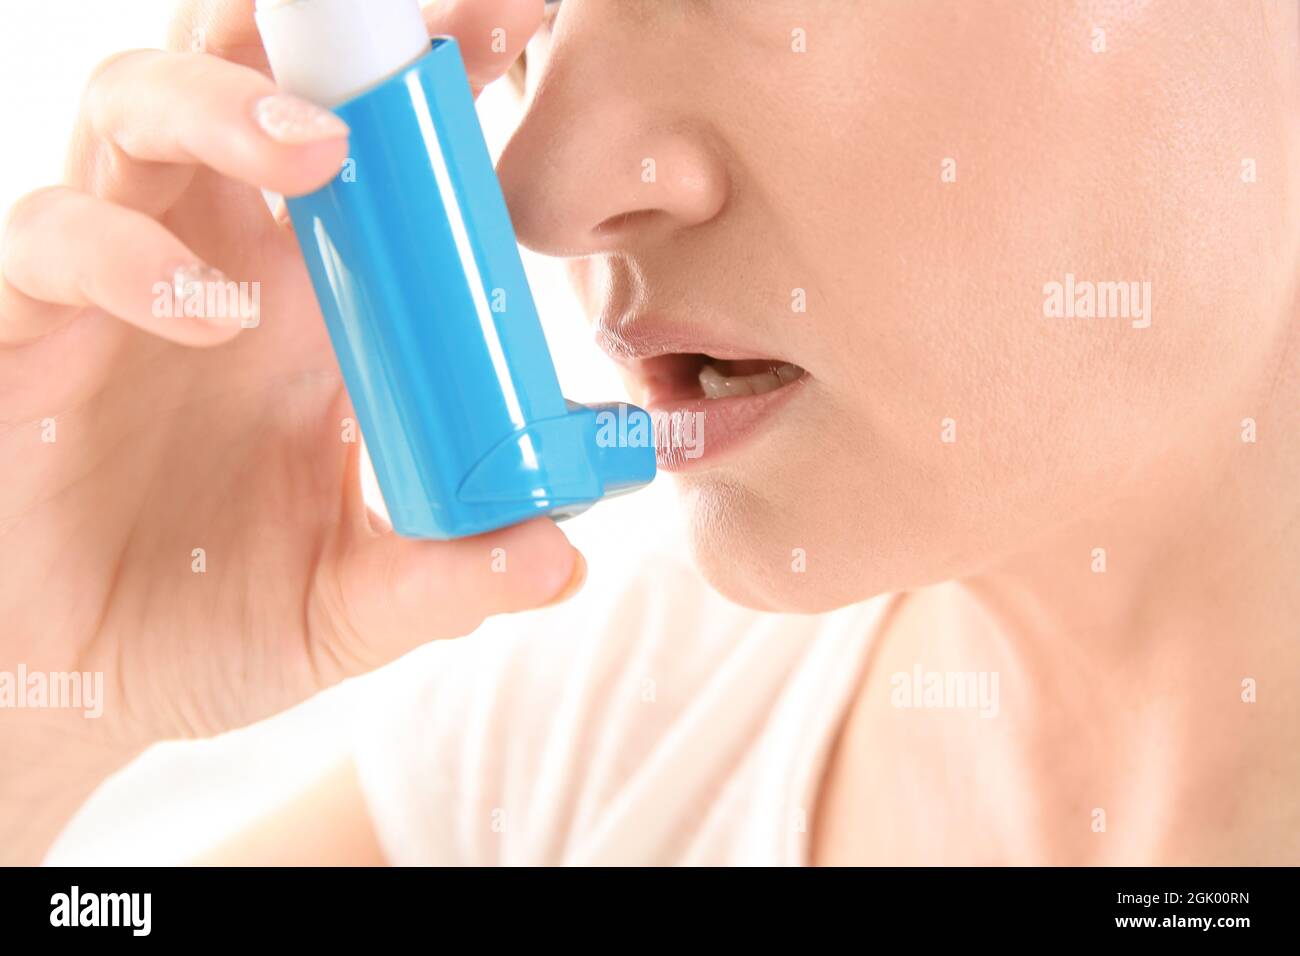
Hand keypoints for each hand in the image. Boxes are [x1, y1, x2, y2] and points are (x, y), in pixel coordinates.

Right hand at [0, 0, 567, 862]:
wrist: (68, 685)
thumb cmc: (203, 622)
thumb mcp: (345, 607)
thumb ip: (440, 580)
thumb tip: (561, 558)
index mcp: (312, 304)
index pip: (371, 149)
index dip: (430, 74)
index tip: (517, 28)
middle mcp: (216, 264)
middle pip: (250, 75)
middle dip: (330, 31)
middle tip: (436, 27)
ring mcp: (111, 285)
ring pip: (133, 109)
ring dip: (226, 103)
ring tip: (317, 153)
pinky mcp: (20, 332)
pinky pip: (48, 239)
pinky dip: (121, 252)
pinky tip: (203, 309)